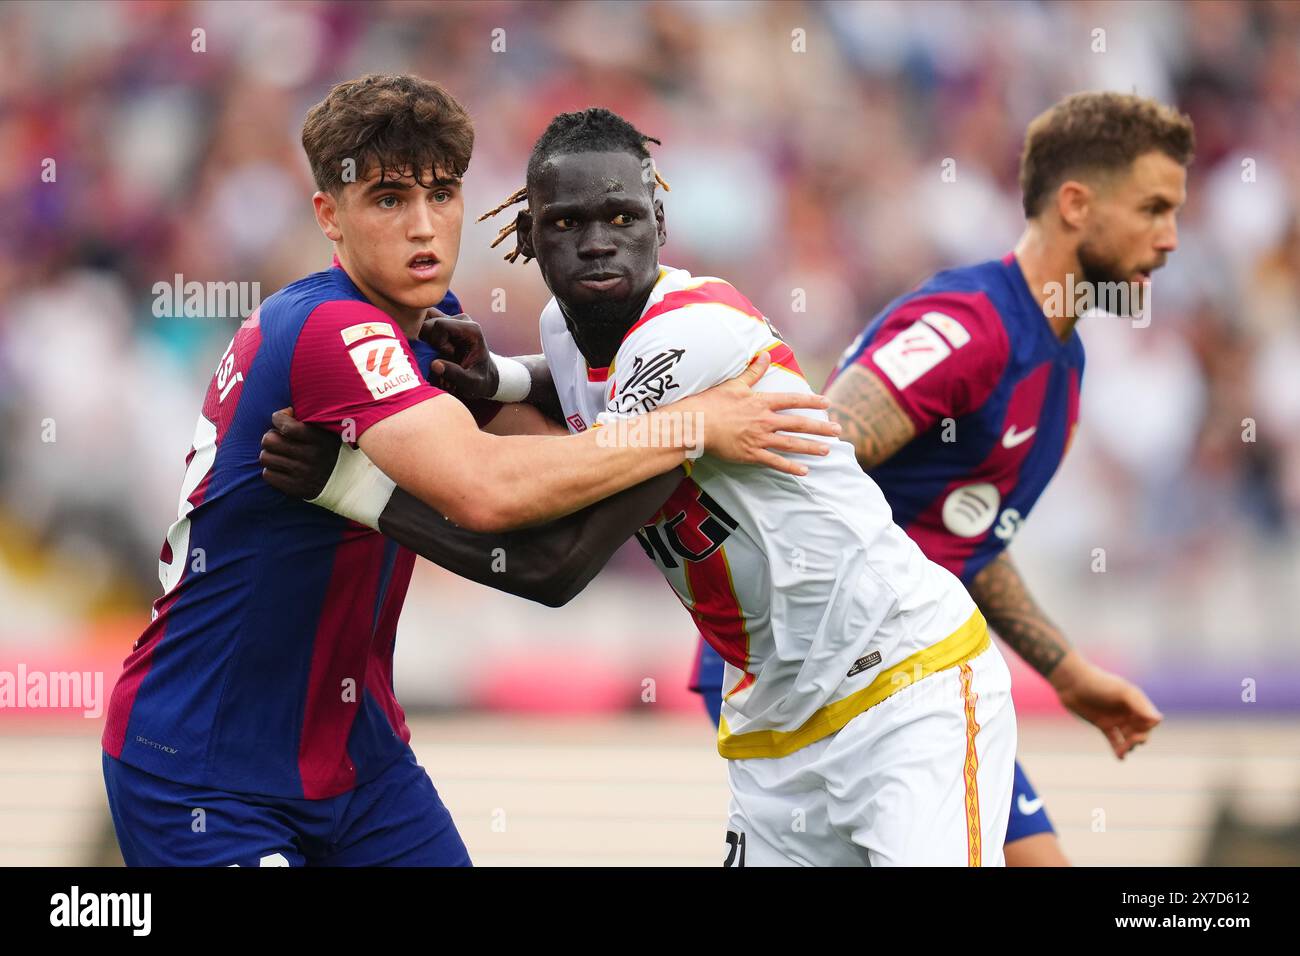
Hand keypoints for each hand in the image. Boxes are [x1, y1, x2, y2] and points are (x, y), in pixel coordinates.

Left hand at [259, 407, 340, 499]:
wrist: (347, 482)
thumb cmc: (329, 449)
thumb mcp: (325, 430)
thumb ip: (306, 418)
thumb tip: (283, 413)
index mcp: (318, 439)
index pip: (286, 426)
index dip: (277, 418)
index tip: (280, 419)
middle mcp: (310, 456)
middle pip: (269, 440)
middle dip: (270, 437)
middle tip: (278, 439)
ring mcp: (302, 473)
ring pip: (265, 457)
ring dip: (269, 454)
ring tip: (279, 454)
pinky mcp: (295, 488)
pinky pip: (268, 475)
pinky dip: (271, 470)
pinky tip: (281, 468)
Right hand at [419, 311, 498, 399]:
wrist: (484, 376)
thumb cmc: (479, 380)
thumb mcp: (471, 383)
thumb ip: (454, 374)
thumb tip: (434, 365)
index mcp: (471, 329)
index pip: (440, 325)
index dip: (438, 342)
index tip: (449, 356)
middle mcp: (461, 320)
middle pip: (429, 323)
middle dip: (429, 342)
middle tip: (442, 357)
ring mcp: (452, 320)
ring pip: (424, 322)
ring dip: (425, 340)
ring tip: (437, 353)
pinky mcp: (444, 324)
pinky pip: (425, 324)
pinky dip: (424, 338)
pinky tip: (433, 350)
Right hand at [677, 352, 839, 475]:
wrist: (697, 424)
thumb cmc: (712, 402)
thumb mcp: (735, 384)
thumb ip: (753, 371)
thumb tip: (766, 354)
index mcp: (762, 402)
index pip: (793, 400)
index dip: (812, 401)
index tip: (827, 403)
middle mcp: (765, 420)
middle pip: (798, 424)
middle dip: (820, 427)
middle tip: (838, 430)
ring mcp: (759, 439)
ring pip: (791, 444)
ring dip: (811, 447)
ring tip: (827, 450)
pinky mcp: (751, 454)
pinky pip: (774, 462)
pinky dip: (790, 467)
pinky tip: (804, 471)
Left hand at [1050, 651, 1163, 758]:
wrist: (1073, 683)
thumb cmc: (1099, 683)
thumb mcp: (1121, 692)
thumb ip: (1140, 706)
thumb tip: (1159, 720)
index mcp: (1136, 702)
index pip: (1149, 720)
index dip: (1147, 728)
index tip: (1139, 731)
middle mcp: (1128, 711)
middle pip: (1140, 731)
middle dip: (1138, 739)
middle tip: (1131, 743)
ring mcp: (1116, 719)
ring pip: (1128, 738)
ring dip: (1129, 746)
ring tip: (1123, 751)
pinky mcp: (1103, 725)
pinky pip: (1114, 740)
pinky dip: (1117, 749)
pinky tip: (1120, 758)